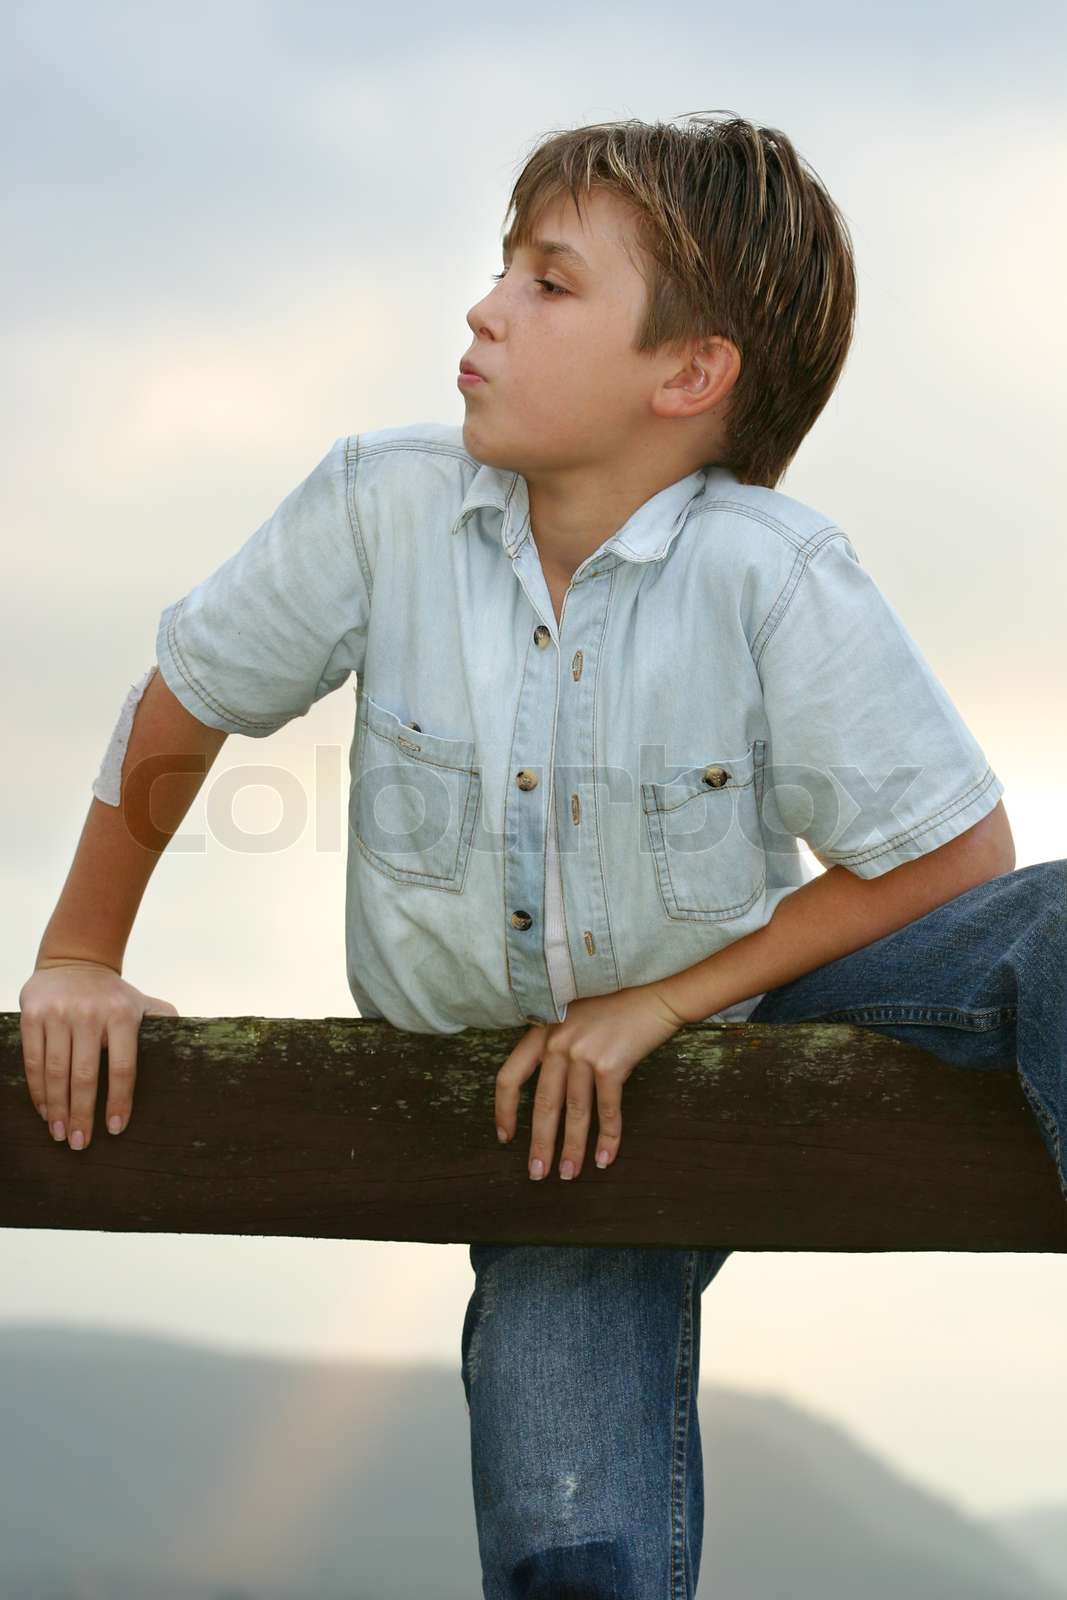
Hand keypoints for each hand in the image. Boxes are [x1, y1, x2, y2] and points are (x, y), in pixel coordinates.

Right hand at [18, 959, 178, 1148]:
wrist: (75, 961)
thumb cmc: (113, 995)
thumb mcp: (143, 1002)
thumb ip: (165, 1021)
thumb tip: (195, 1043)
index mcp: (123, 1016)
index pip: (123, 1067)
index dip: (119, 1101)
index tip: (116, 1128)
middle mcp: (90, 1015)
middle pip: (85, 1075)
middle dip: (82, 1114)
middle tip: (81, 1143)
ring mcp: (60, 1014)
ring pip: (56, 1071)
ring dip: (57, 1108)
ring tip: (60, 1133)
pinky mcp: (33, 1016)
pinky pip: (33, 1059)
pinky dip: (37, 1089)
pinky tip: (43, 1109)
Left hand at [494, 984, 688, 1180]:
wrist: (654, 989)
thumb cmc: (616, 1001)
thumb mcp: (573, 1014)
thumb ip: (557, 1042)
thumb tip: (550, 1085)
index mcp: (542, 1030)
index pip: (509, 1076)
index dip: (504, 1111)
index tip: (506, 1136)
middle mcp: (557, 1042)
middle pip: (542, 1103)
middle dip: (540, 1144)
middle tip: (538, 1174)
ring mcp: (583, 1053)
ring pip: (573, 1112)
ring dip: (572, 1148)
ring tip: (569, 1174)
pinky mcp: (610, 1064)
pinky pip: (606, 1109)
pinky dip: (607, 1137)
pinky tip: (606, 1157)